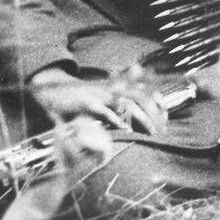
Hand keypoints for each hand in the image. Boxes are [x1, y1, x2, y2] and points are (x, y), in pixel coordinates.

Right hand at [29, 65, 167, 133]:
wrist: (53, 92)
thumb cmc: (78, 98)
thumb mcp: (98, 99)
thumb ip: (113, 107)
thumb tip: (128, 119)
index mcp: (115, 88)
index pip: (142, 91)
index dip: (156, 100)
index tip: (166, 113)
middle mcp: (110, 90)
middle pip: (139, 98)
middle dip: (152, 113)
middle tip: (161, 130)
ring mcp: (99, 96)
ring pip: (126, 104)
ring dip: (140, 118)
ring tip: (150, 131)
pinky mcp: (86, 104)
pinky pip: (104, 111)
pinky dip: (116, 119)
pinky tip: (125, 128)